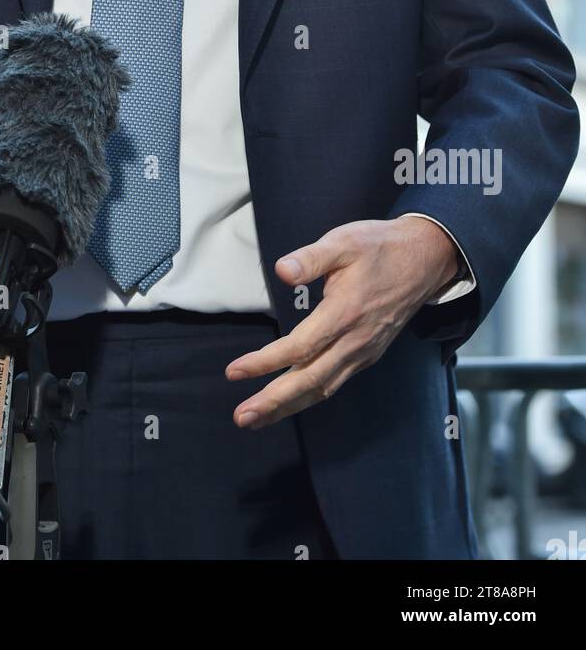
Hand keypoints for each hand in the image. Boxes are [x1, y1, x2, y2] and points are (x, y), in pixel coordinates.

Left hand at [225, 217, 459, 429]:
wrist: (425, 259)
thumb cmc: (380, 247)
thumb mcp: (344, 241)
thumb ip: (312, 258)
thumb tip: (282, 271)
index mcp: (345, 313)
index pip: (300, 347)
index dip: (265, 362)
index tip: (235, 371)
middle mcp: (355, 341)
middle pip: (310, 381)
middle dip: (273, 402)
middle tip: (241, 417)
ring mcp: (364, 351)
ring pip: (323, 388)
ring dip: (289, 406)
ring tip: (257, 418)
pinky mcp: (368, 354)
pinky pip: (335, 382)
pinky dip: (310, 396)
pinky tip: (291, 400)